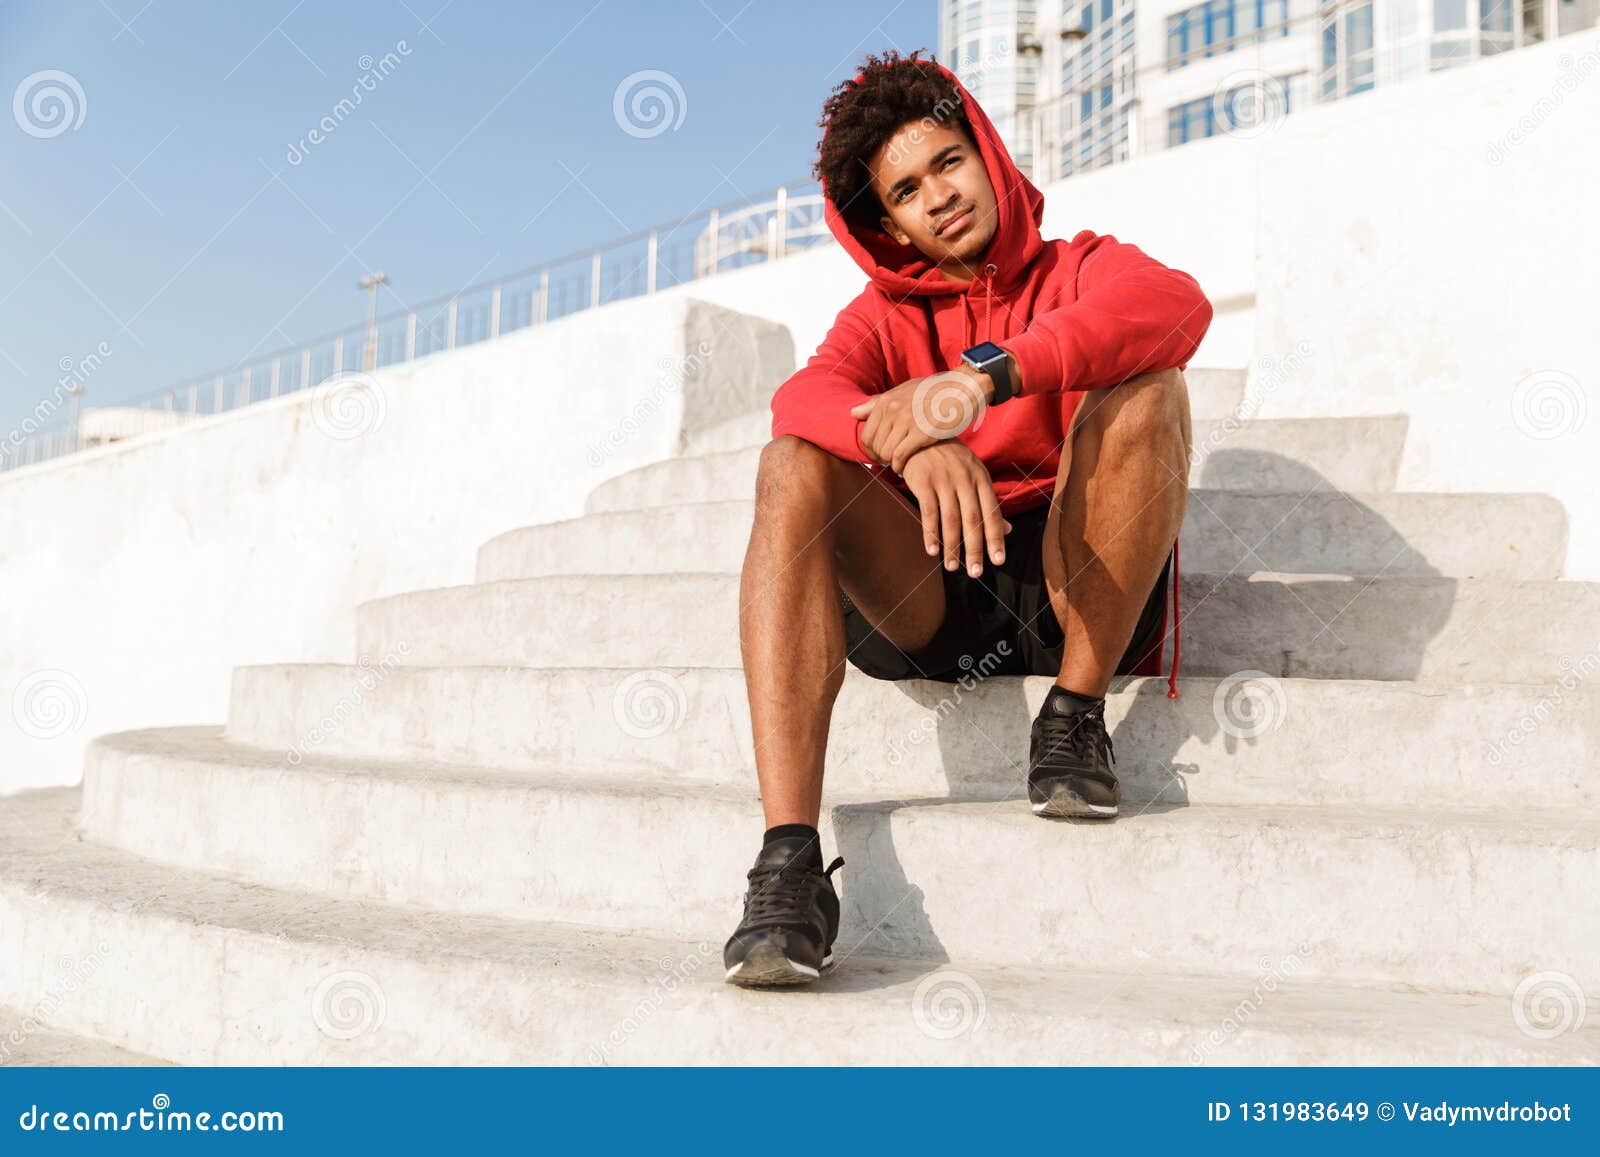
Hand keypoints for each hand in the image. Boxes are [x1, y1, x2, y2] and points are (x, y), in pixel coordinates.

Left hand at [850, 367, 992, 474]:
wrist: (964, 387)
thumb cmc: (935, 390)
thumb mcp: (904, 390)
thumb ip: (878, 403)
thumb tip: (853, 413)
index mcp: (886, 401)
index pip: (867, 435)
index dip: (872, 450)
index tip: (881, 455)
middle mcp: (892, 410)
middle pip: (875, 446)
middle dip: (880, 458)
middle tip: (891, 462)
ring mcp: (906, 421)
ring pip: (886, 453)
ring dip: (891, 463)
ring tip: (899, 464)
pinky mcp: (921, 433)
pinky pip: (900, 456)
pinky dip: (900, 467)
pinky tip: (905, 469)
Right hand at [899, 441, 1012, 577]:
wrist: (922, 436)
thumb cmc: (951, 460)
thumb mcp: (975, 475)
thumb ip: (989, 503)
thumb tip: (1008, 530)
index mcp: (981, 479)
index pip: (992, 513)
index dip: (996, 538)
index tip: (998, 561)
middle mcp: (965, 480)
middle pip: (972, 520)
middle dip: (975, 549)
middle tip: (975, 572)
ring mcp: (944, 480)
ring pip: (950, 520)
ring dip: (952, 546)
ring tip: (952, 567)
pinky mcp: (923, 482)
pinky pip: (928, 513)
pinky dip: (930, 533)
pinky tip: (932, 551)